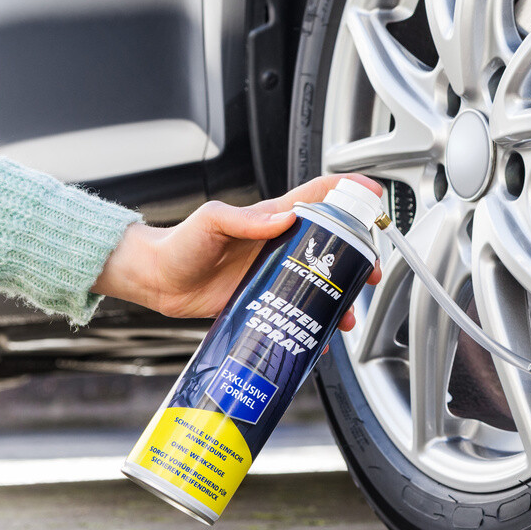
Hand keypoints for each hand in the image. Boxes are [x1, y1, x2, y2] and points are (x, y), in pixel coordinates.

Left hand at [93, 175, 383, 319]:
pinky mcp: (266, 299)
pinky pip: (297, 310)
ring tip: (347, 315)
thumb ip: (246, 220)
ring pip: (320, 282)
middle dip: (358, 257)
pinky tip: (318, 338)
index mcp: (272, 217)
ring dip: (341, 297)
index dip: (349, 191)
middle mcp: (280, 244)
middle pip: (332, 245)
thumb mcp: (211, 222)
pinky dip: (312, 324)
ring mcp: (275, 273)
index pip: (319, 196)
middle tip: (371, 272)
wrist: (157, 280)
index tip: (373, 195)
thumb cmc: (180, 244)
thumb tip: (285, 218)